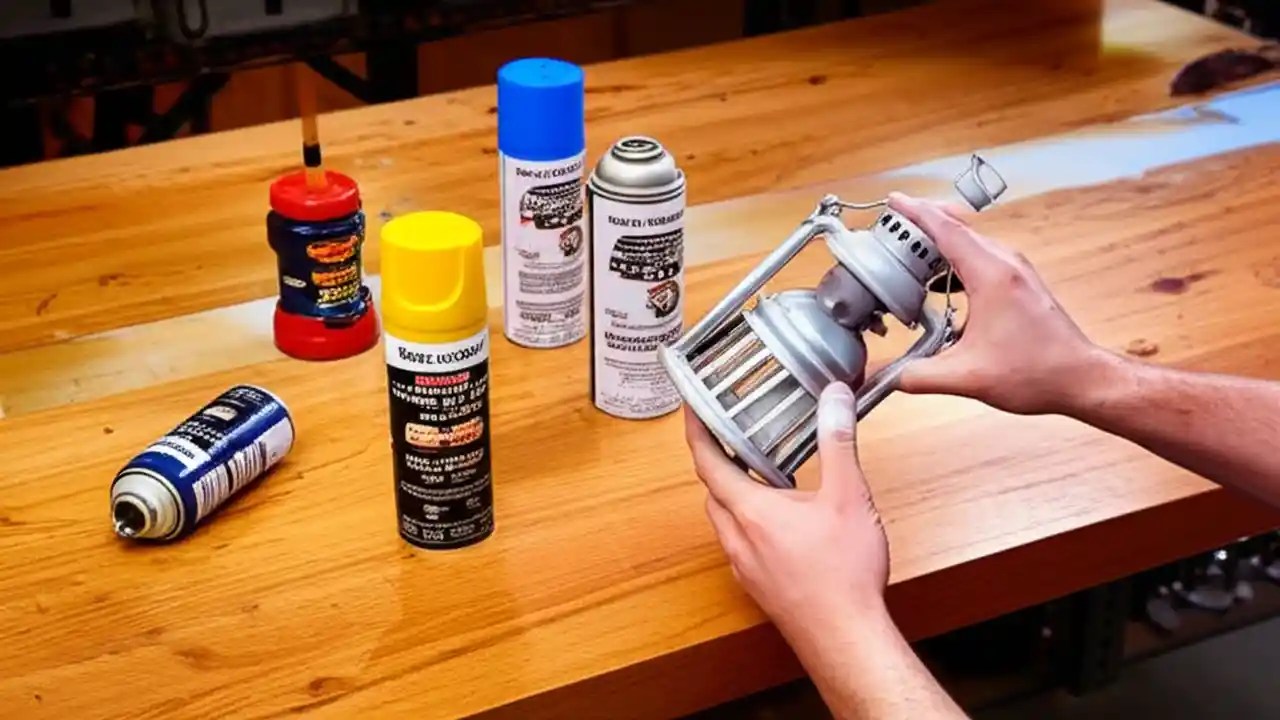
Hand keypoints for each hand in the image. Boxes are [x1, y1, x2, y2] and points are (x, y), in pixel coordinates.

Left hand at [684, 382, 887, 644]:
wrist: (847, 641)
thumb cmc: (844, 577)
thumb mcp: (849, 497)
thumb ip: (838, 442)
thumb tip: (834, 399)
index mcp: (751, 512)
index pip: (708, 461)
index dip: (696, 430)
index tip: (691, 408)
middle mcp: (738, 540)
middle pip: (713, 491)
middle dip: (717, 462)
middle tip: (730, 437)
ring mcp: (745, 567)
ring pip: (725, 521)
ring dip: (734, 495)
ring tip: (760, 476)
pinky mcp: (759, 586)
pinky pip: (741, 545)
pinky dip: (749, 524)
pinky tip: (780, 524)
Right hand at [888, 192, 1106, 415]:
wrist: (1080, 378)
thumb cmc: (1035, 372)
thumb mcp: (966, 377)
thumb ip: (918, 377)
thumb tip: (888, 377)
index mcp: (991, 275)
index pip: (947, 229)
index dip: (915, 212)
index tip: (894, 201)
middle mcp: (1005, 264)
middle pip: (959, 228)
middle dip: (924, 223)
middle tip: (893, 228)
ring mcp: (1016, 272)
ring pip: (972, 243)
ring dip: (942, 243)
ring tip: (911, 255)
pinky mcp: (1021, 284)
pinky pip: (983, 258)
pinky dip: (957, 261)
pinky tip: (942, 285)